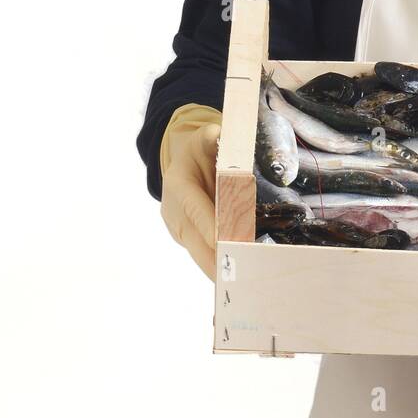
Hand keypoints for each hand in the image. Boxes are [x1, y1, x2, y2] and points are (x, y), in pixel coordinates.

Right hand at [159, 106, 223, 279]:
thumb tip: (216, 131)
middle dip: (216, 259)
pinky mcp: (189, 239)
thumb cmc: (196, 152)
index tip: (226, 242)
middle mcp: (177, 213)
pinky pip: (203, 255)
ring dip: (217, 269)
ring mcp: (181, 229)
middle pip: (196, 241)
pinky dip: (217, 267)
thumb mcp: (201, 138)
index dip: (211, 228)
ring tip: (240, 286)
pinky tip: (235, 281)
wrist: (179, 166)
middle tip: (237, 276)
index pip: (197, 211)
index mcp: (179, 188)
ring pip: (199, 253)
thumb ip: (209, 137)